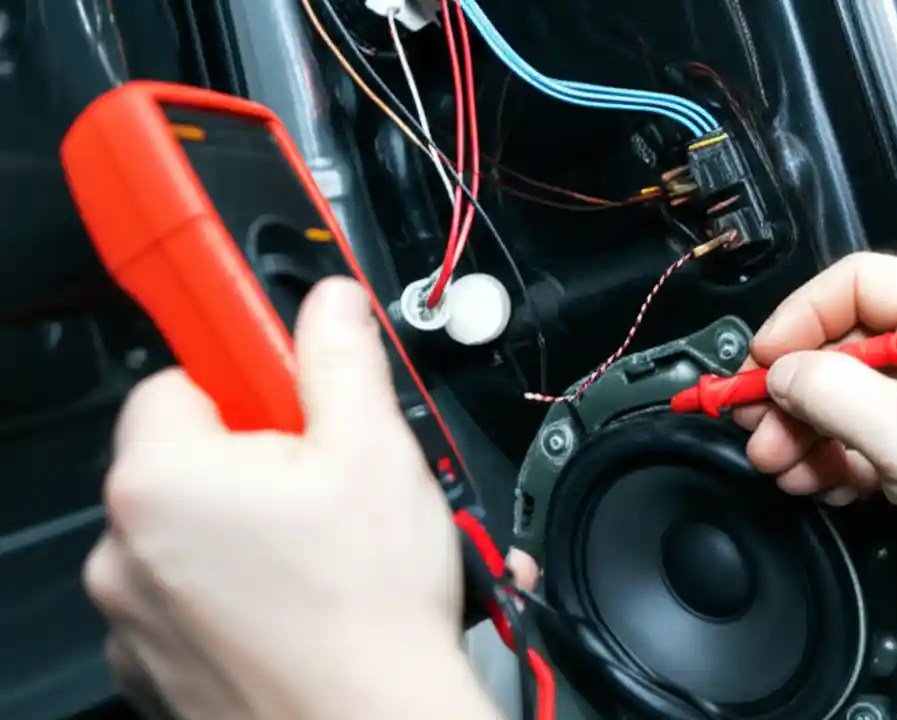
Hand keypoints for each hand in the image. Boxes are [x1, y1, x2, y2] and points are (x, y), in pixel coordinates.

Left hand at [84, 278, 498, 718]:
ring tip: (324, 553)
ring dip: (246, 527)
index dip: (249, 378)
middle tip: (327, 482)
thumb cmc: (368, 611)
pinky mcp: (156, 665)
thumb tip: (329, 304)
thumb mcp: (376, 451)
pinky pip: (190, 597)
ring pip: (192, 532)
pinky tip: (301, 600)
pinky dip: (236, 590)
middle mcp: (126, 549)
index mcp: (163, 479)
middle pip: (188, 458)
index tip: (282, 382)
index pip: (180, 377)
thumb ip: (341, 359)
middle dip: (257, 459)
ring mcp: (135, 615)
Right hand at [737, 253, 896, 632]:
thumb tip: (778, 374)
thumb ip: (830, 390)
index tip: (763, 362)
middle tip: (755, 429)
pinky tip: (820, 487)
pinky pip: (861, 442)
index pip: (860, 282)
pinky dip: (831, 461)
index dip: (802, 315)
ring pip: (845, 400)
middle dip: (793, 390)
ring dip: (803, 432)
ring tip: (779, 468)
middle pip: (843, 346)